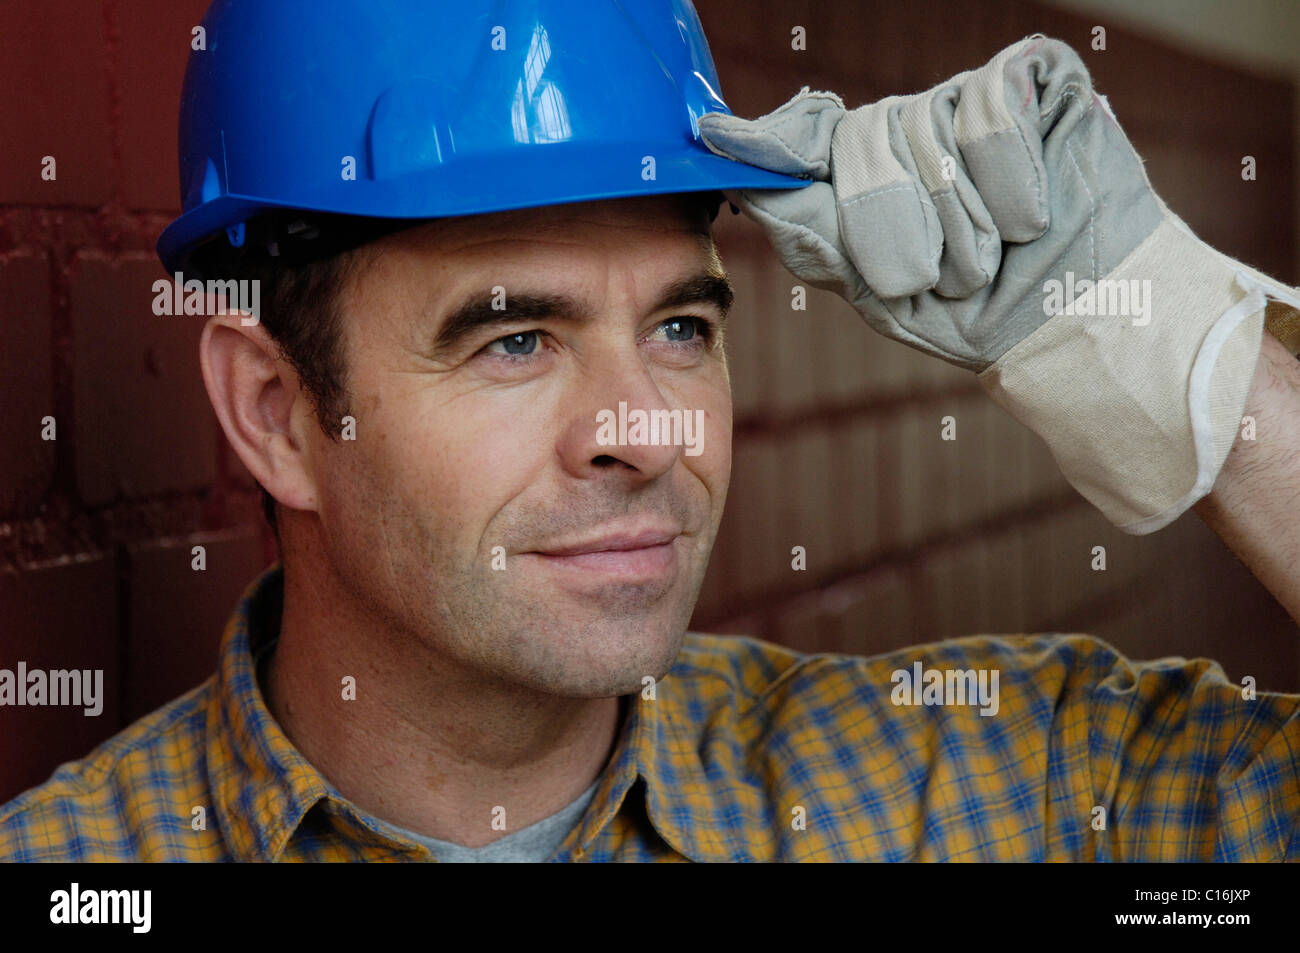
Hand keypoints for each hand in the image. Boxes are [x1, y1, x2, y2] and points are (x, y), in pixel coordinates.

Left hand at [700, 36, 1299, 533]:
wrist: (1081, 321)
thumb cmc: (978, 313)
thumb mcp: (879, 290)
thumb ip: (812, 229)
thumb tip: (740, 176)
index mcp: (867, 176)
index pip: (804, 145)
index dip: (768, 144)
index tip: (713, 138)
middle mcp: (910, 129)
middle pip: (863, 140)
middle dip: (901, 226)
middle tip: (944, 273)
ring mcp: (965, 101)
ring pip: (924, 126)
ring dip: (963, 216)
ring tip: (998, 250)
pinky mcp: (1028, 80)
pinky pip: (986, 105)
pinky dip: (1008, 175)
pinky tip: (1030, 212)